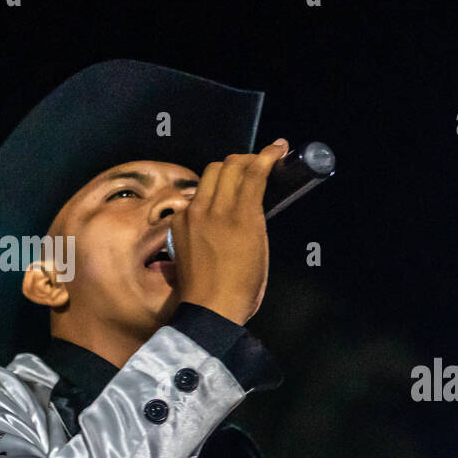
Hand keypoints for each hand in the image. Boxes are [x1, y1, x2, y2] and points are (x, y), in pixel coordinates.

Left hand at [170, 139, 290, 323]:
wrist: (210, 309)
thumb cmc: (245, 286)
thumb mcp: (262, 249)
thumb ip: (255, 218)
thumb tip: (252, 200)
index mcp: (242, 217)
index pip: (254, 172)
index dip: (268, 155)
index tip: (278, 148)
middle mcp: (215, 208)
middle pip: (229, 165)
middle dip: (246, 159)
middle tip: (258, 163)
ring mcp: (193, 214)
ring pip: (209, 174)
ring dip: (225, 171)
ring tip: (236, 179)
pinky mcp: (179, 223)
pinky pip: (194, 196)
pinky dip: (208, 195)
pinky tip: (214, 207)